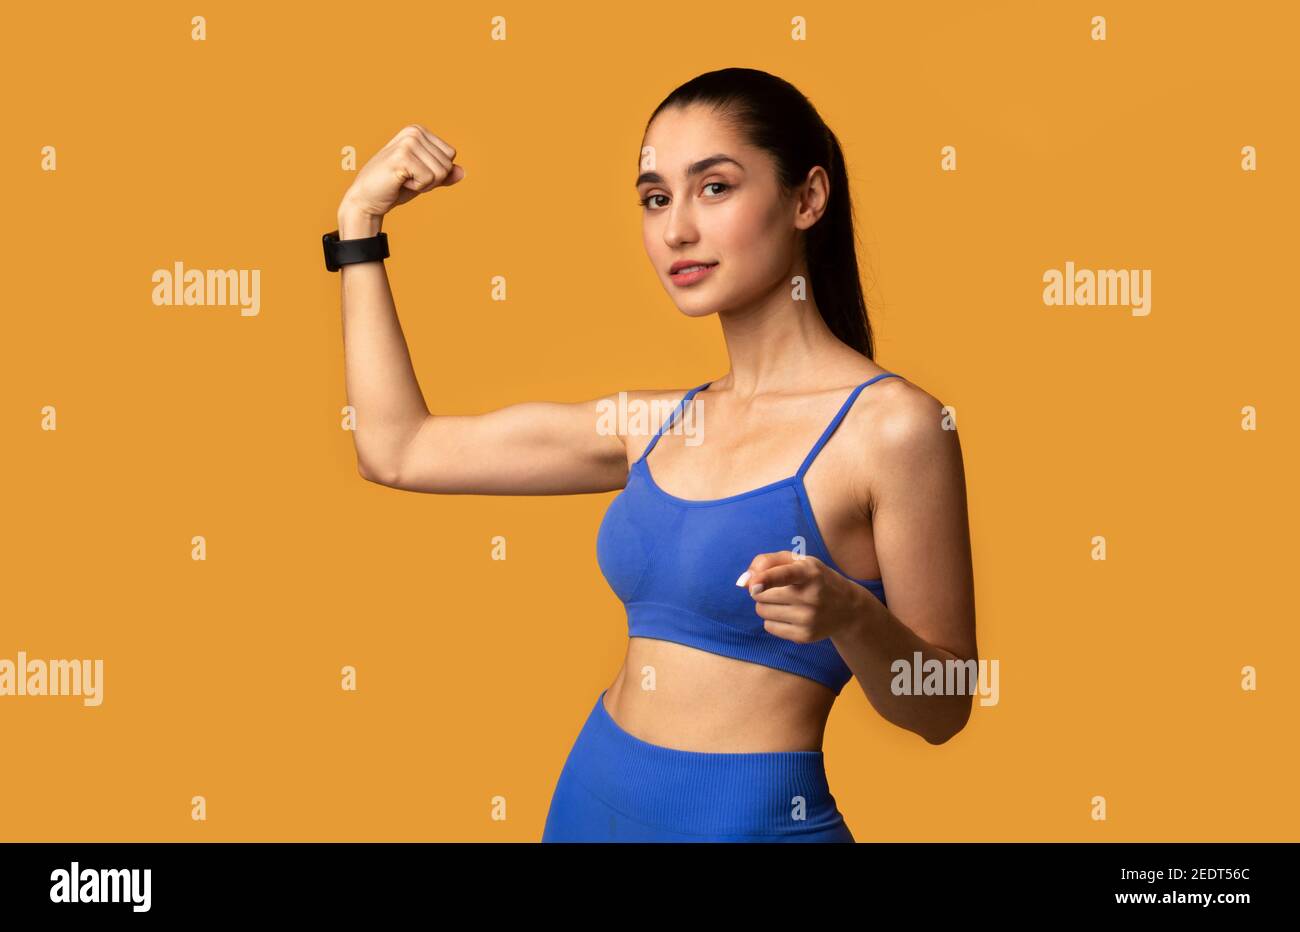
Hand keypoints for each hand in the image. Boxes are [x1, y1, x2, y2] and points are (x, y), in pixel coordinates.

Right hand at [338, 124, 464, 224]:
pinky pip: (429, 179)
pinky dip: (417, 187)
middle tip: (408, 178)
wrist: (367, 198)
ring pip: (440, 173)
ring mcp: (408, 142)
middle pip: (447, 164)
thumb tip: (463, 172)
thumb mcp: (425, 178)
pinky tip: (399, 181)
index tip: (415, 172)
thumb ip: (443, 174)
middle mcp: (414, 132)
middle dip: (431, 180)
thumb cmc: (395, 187)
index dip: (437, 172)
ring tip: (403, 179)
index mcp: (419, 131)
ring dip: (424, 184)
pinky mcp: (402, 156)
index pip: (451, 155)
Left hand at [737, 551, 866, 643]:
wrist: (847, 608)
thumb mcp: (797, 561)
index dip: (767, 578)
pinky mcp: (805, 636)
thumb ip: (766, 562)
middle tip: (782, 589)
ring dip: (767, 605)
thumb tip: (743, 582)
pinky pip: (769, 627)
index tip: (754, 585)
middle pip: (761, 595)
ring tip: (788, 602)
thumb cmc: (815, 578)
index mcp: (809, 572)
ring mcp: (809, 619)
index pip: (786, 574)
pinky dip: (774, 620)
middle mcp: (811, 596)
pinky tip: (792, 616)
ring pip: (762, 611)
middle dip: (763, 590)